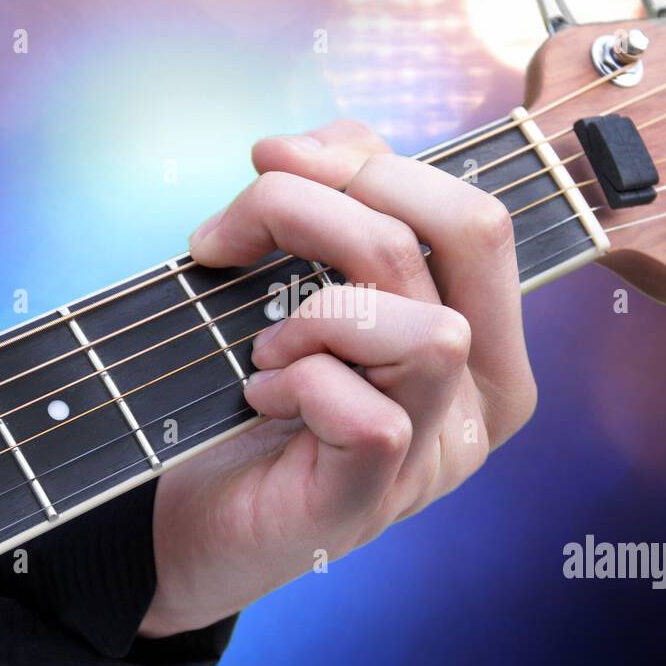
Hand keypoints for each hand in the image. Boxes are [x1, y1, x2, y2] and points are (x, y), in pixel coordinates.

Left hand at [139, 120, 536, 637]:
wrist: (186, 516)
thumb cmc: (252, 395)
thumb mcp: (304, 283)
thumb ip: (337, 212)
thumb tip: (311, 149)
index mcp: (479, 339)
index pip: (477, 218)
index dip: (373, 160)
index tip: (274, 158)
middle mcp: (478, 399)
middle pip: (467, 242)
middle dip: (337, 199)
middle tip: (243, 223)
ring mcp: (433, 459)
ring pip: (432, 331)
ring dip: (320, 311)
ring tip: (264, 345)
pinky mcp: (372, 504)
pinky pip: (372, 418)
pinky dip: (297, 382)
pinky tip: (256, 395)